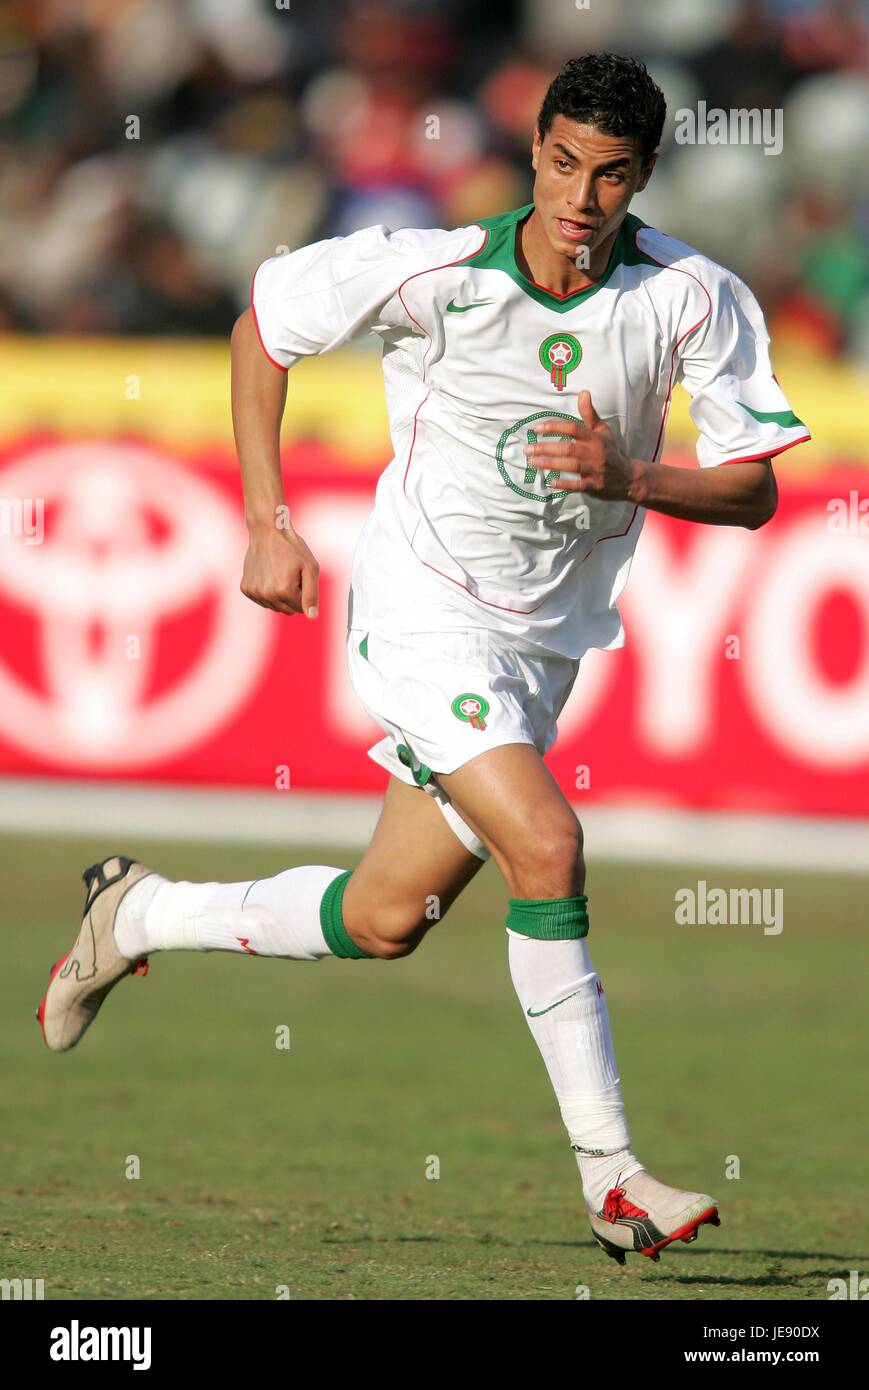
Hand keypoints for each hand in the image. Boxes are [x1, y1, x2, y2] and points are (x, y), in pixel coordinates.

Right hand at [240, 521, 319, 617]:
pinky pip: (262, 600)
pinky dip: (267, 591)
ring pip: (274, 606)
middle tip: (289, 574)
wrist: (267, 531)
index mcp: (284, 591)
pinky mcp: (246, 589)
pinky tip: (268, 575)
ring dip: (279, 595)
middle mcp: (267, 594)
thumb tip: (312, 617)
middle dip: (292, 596)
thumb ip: (312, 595)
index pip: (300, 608)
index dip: (303, 592)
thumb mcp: (310, 568)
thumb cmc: (292, 548)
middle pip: (287, 610)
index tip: (299, 575)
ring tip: (278, 573)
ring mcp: (254, 592)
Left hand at [523, 390, 639, 499]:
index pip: (573, 428)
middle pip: (568, 447)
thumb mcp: (602, 430)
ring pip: (571, 465)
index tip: (537, 428)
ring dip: (550, 463)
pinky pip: (578, 485)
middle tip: (528, 449)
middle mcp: (595, 452)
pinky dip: (565, 483)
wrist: (629, 477)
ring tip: (533, 462)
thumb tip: (583, 392)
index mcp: (595, 437)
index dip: (554, 427)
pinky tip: (551, 482)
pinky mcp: (595, 486)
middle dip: (546, 447)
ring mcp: (595, 469)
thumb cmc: (611, 451)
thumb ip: (590, 413)